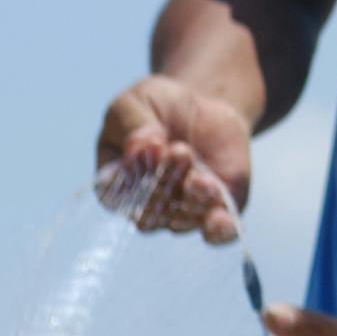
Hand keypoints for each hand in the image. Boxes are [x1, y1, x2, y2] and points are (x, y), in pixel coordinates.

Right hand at [96, 78, 252, 242]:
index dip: (131, 181)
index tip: (150, 151)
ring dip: (193, 201)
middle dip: (165, 185)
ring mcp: (180, 210)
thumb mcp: (136, 102)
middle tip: (181, 151)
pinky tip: (222, 220)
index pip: (114, 197)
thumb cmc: (158, 105)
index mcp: (115, 181)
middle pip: (149, 214)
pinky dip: (219, 230)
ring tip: (203, 176)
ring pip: (182, 222)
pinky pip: (216, 233)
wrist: (204, 103)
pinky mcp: (215, 209)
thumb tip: (139, 151)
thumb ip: (133, 126)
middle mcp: (145, 204)